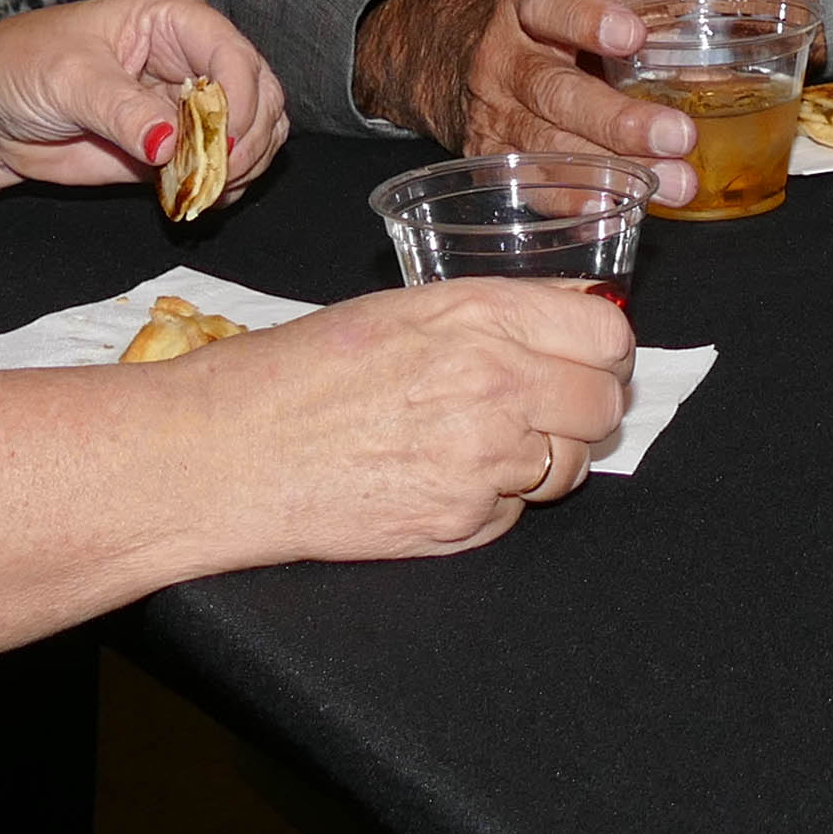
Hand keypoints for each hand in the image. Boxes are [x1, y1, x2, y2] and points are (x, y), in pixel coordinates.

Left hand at [0, 0, 286, 222]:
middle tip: (218, 175)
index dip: (240, 102)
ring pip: (254, 134)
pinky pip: (222, 167)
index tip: (223, 145)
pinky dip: (223, 187)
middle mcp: (194, 56)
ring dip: (243, 167)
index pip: (236, 56)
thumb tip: (171, 146)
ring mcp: (189, 104)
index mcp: (176, 19)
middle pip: (260, 96)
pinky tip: (200, 196)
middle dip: (249, 140)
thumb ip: (125, 111)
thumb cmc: (18, 69)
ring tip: (207, 190)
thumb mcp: (71, 80)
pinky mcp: (176, 147)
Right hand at [204, 279, 633, 557]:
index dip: (602, 348)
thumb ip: (496, 312)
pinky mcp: (463, 525)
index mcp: (480, 314)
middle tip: (546, 406)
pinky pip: (518, 513)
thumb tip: (575, 310)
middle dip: (584, 406)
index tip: (587, 356)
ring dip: (546, 458)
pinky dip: (493, 502)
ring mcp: (485, 461)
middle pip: (605, 403)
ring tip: (480, 444)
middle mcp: (496, 384)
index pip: (607, 331)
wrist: (225, 453)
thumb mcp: (401, 308)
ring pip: (574, 465)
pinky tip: (438, 479)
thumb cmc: (296, 372)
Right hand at [353, 0, 708, 204]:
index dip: (587, 19)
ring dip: (614, 168)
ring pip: (550, 145)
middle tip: (680, 134)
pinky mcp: (498, 161)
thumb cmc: (552, 22)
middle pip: (555, 90)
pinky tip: (616, 207)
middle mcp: (506, 60)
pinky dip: (576, 201)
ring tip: (675, 181)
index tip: (634, 34)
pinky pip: (536, 186)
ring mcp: (499, 115)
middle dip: (618, 118)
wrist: (473, 64)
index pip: (550, 5)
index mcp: (528, 5)